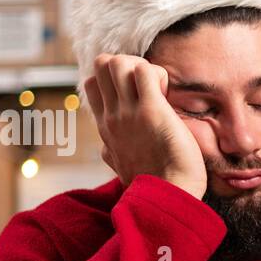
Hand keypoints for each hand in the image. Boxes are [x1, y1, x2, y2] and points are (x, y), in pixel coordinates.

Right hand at [83, 54, 207, 199]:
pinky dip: (157, 73)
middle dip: (126, 64)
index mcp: (106, 127)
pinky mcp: (152, 111)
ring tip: (158, 89)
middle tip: (148, 86)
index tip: (137, 95)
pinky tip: (167, 94)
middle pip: (101, 64)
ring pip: (117, 61)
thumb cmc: (152, 185)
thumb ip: (111, 153)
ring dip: (140, 65)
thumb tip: (106, 150)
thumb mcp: (119, 166)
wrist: (167, 198)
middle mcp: (112, 116)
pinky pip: (145, 71)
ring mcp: (129, 113)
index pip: (92, 83)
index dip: (114, 78)